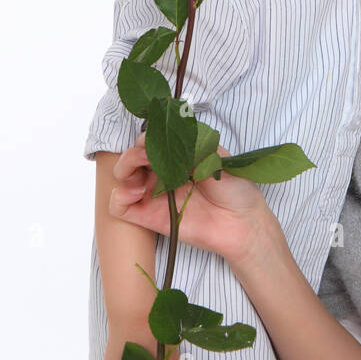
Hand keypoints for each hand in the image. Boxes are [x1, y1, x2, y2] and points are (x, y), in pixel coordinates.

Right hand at [109, 132, 268, 266]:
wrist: (242, 223)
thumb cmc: (235, 187)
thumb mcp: (217, 158)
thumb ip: (191, 147)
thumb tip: (167, 140)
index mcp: (177, 154)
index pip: (151, 138)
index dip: (149, 136)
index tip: (158, 139)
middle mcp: (162, 170)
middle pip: (132, 155)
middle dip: (134, 152)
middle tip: (147, 157)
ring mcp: (154, 193)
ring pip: (122, 176)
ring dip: (124, 170)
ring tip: (142, 179)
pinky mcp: (149, 216)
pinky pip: (120, 206)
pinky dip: (118, 197)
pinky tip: (135, 194)